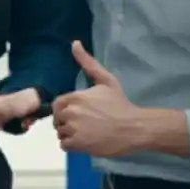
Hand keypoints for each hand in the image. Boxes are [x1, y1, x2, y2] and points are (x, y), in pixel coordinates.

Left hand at [51, 41, 141, 156]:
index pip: (56, 104)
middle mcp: (71, 113)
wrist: (133, 127)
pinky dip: (72, 145)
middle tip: (83, 123)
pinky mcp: (78, 145)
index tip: (77, 112)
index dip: (64, 109)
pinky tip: (85, 141)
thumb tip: (74, 43)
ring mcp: (74, 130)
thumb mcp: (106, 80)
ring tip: (86, 132)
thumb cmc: (120, 104)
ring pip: (60, 133)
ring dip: (69, 134)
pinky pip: (64, 145)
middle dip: (66, 122)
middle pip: (57, 119)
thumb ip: (88, 62)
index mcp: (75, 97)